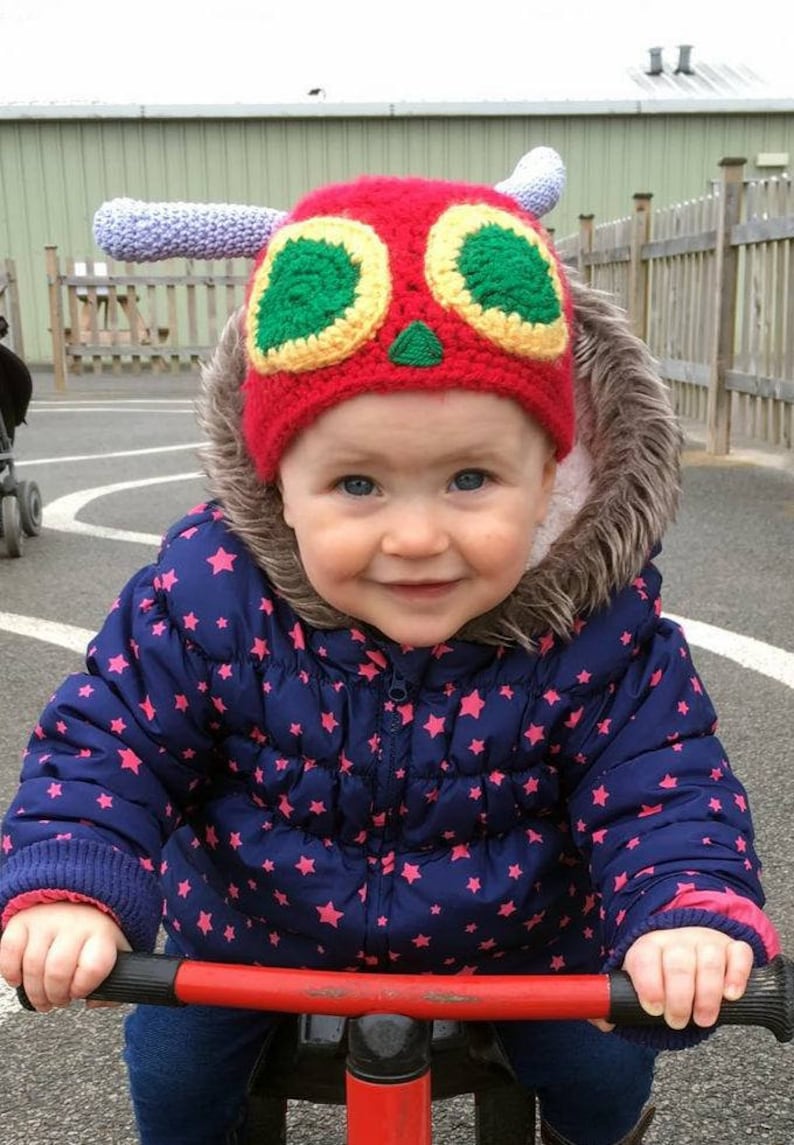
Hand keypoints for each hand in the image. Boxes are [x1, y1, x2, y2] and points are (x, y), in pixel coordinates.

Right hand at [0, 902, 129, 1011]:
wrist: (79, 897)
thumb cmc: (96, 930)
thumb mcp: (117, 951)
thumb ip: (117, 980)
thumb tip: (94, 1001)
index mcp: (101, 933)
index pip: (93, 967)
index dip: (83, 988)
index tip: (78, 992)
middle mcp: (74, 924)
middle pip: (57, 972)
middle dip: (55, 997)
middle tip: (58, 1001)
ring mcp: (46, 920)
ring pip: (33, 966)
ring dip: (35, 992)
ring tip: (42, 997)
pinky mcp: (23, 920)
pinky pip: (9, 951)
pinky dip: (10, 972)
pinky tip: (19, 980)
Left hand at [594, 926, 753, 1031]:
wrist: (688, 943)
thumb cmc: (660, 973)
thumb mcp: (637, 983)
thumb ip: (618, 1002)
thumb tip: (601, 1021)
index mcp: (648, 947)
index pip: (646, 959)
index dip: (649, 985)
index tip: (654, 1009)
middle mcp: (677, 940)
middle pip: (678, 964)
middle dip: (679, 998)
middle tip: (677, 1022)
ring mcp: (706, 942)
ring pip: (709, 960)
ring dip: (708, 994)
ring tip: (703, 1019)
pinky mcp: (732, 947)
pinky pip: (738, 954)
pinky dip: (736, 975)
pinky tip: (731, 995)